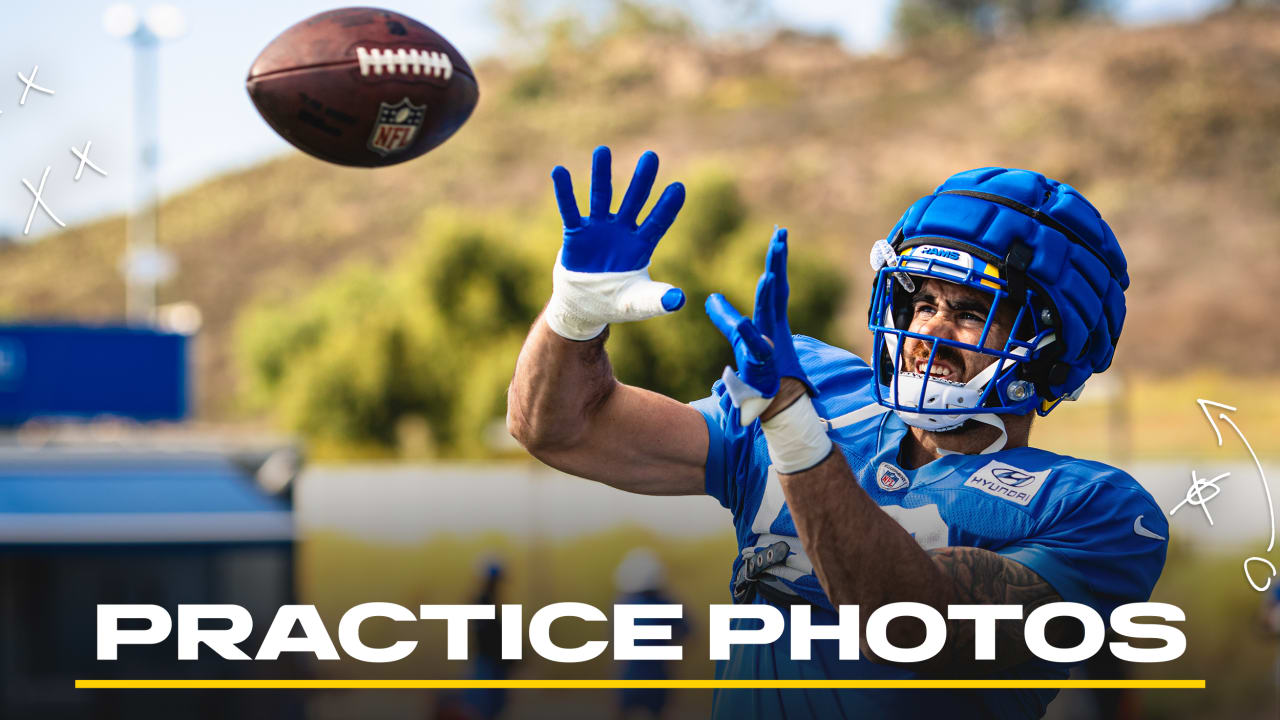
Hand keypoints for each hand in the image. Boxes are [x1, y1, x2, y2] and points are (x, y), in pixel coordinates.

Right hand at [544, 146, 686, 340]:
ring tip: (602, 150)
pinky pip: (569, 210)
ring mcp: (599, 230)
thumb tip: (679, 300)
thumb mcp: (639, 303)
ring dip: (602, 175)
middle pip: (634, 201)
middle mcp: (622, 231)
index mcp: (641, 246)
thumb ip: (658, 300)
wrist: (586, 306)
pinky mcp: (576, 234)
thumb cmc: (618, 302)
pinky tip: (559, 171)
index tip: (678, 187)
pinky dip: (565, 192)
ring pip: (601, 197)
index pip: (657, 223)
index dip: (667, 207)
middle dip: (642, 180)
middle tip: (651, 155)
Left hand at [706, 227, 815, 424]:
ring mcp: (769, 341)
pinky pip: (754, 344)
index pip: (775, 281)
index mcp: (770, 317)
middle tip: (781, 234)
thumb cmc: (757, 367)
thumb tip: (710, 298)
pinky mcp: (761, 360)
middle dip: (779, 261)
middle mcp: (773, 326)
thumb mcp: (737, 336)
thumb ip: (725, 317)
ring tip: (767, 272)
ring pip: (769, 311)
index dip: (777, 259)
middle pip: (777, 287)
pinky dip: (749, 330)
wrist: (770, 397)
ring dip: (768, 291)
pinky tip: (744, 323)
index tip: (779, 234)